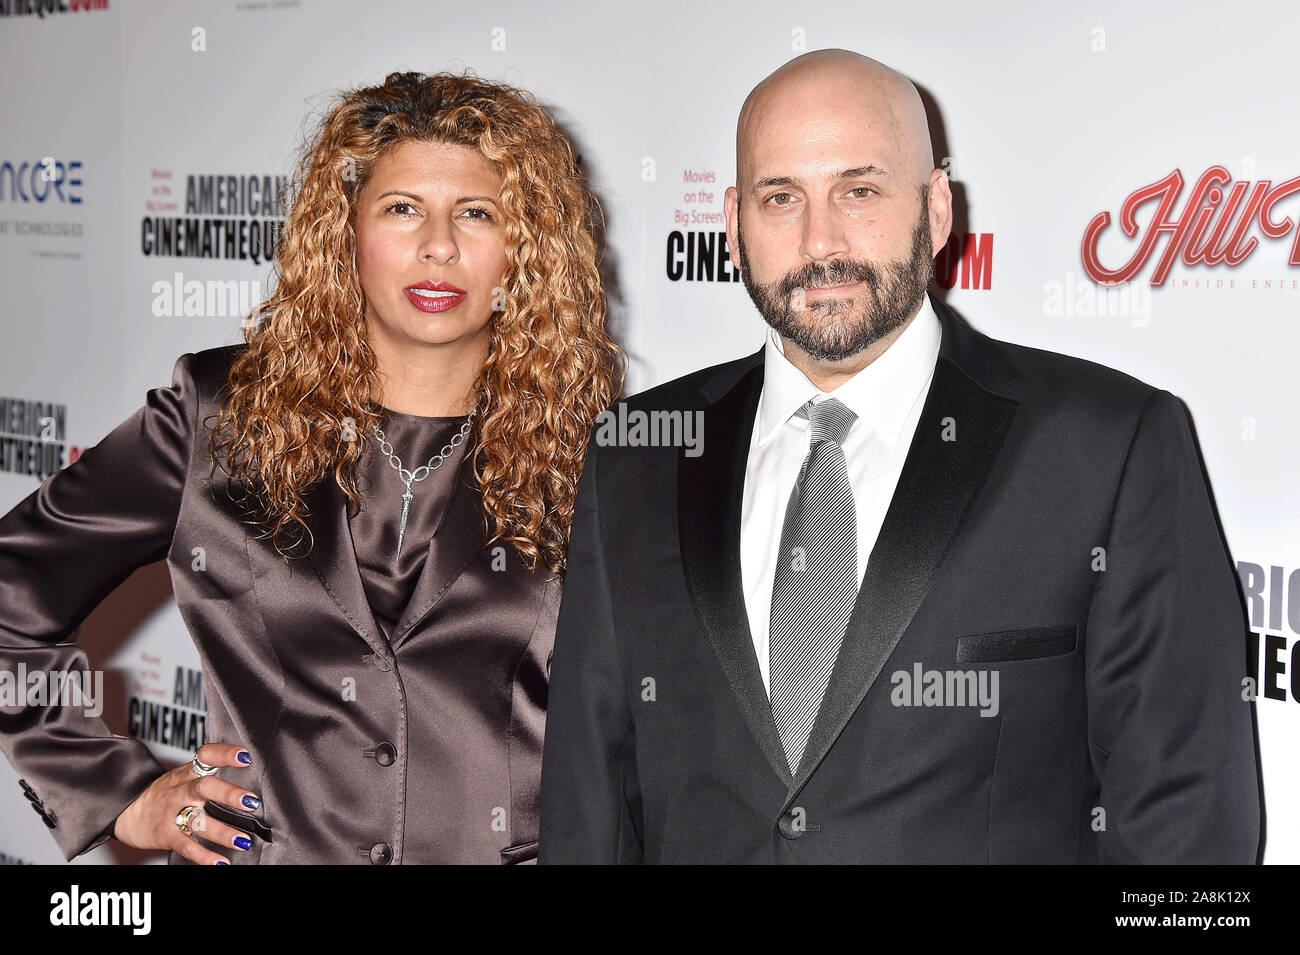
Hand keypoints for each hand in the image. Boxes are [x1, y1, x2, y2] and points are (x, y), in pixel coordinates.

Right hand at [113, 742, 260, 864]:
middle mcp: (180, 790)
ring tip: (243, 840)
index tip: (245, 757)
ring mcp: (170, 813)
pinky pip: (186, 845)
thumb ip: (208, 777)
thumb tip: (245, 779)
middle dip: (228, 794)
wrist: (125, 810)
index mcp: (186, 773)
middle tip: (251, 801)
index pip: (205, 756)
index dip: (224, 754)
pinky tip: (220, 862)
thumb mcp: (181, 777)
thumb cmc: (163, 794)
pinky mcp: (165, 834)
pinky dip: (203, 856)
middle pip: (204, 787)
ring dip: (222, 832)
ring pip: (197, 820)